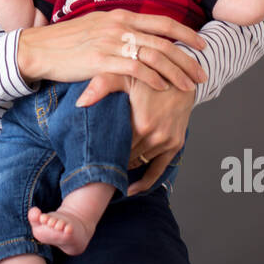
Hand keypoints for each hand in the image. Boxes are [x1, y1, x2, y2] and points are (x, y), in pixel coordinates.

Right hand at [17, 10, 207, 92]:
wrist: (38, 49)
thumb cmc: (66, 41)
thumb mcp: (97, 27)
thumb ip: (119, 30)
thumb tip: (139, 38)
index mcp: (120, 16)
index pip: (163, 22)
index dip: (186, 34)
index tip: (202, 45)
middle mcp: (119, 26)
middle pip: (164, 42)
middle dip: (188, 59)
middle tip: (202, 74)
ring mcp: (110, 43)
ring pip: (154, 57)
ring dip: (176, 73)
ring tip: (189, 87)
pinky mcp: (101, 61)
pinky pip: (135, 70)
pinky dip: (153, 79)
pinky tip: (162, 89)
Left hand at [75, 71, 196, 195]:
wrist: (183, 76)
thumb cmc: (150, 74)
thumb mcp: (124, 75)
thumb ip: (101, 85)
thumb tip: (80, 103)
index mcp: (141, 123)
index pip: (114, 146)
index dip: (99, 153)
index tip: (86, 157)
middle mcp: (156, 136)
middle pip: (125, 156)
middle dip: (110, 159)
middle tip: (93, 166)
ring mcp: (167, 142)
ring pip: (139, 162)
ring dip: (125, 166)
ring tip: (107, 172)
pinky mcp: (175, 145)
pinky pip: (158, 170)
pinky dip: (145, 181)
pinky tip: (131, 189)